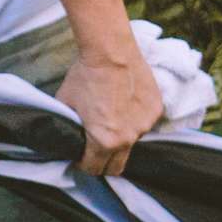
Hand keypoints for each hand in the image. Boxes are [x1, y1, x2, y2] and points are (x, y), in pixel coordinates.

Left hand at [56, 48, 165, 176]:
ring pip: (131, 144)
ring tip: (110, 119)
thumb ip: (68, 128)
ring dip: (120, 139)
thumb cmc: (85, 77)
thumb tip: (66, 139)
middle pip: (116, 167)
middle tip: (94, 149)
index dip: (83, 165)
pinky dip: (134, 120)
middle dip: (103, 163)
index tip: (79, 157)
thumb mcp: (65, 106)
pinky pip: (143, 124)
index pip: (94, 169)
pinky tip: (124, 104)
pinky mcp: (155, 110)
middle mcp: (128, 139)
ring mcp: (144, 125)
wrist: (111, 52)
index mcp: (104, 142)